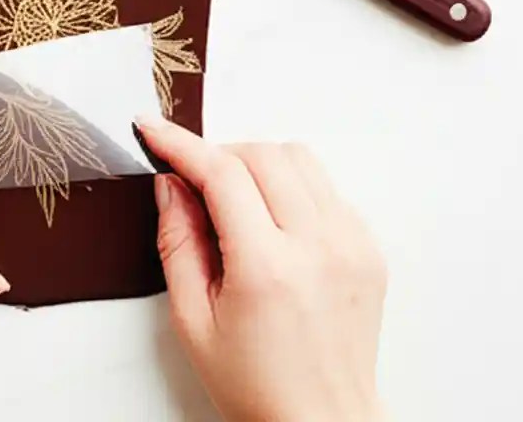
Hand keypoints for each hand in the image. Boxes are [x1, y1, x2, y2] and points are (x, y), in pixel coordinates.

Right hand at [136, 117, 388, 421]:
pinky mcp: (369, 248)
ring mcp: (352, 245)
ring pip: (300, 159)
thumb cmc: (255, 384)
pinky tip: (272, 224)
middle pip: (263, 154)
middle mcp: (318, 247)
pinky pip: (326, 188)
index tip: (154, 130)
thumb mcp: (192, 319)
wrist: (320, 420)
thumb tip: (171, 184)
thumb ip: (178, 241)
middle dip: (219, 155)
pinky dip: (292, 189)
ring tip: (235, 203)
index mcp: (268, 268)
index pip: (222, 174)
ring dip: (259, 165)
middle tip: (192, 183)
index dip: (181, 145)